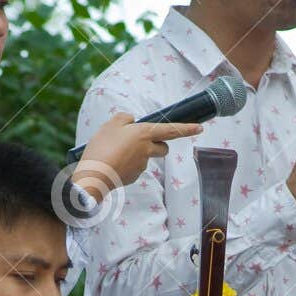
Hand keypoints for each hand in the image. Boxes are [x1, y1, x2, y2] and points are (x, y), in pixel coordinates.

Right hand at [74, 113, 202, 201]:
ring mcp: (142, 166)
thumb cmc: (102, 147)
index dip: (187, 129)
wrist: (94, 176)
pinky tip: (114, 162)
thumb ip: (124, 118)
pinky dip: (128, 164)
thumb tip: (131, 121)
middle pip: (163, 147)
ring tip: (116, 151)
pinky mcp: (134, 177)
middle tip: (142, 140)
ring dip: (138, 153)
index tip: (200, 128)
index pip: (171, 130)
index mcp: (144, 134)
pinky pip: (135, 167)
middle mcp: (147, 150)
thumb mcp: (110, 125)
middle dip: (158, 144)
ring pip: (147, 157)